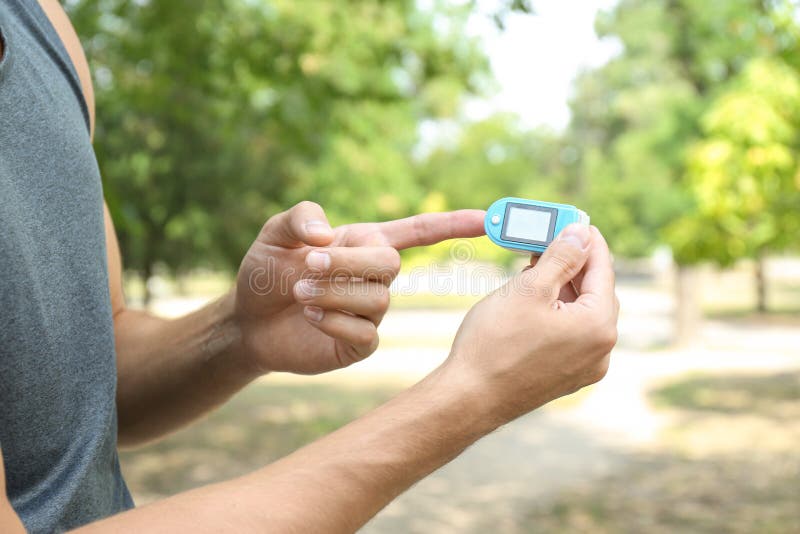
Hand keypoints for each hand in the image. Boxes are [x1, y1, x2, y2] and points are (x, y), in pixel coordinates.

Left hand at [234, 201, 484, 374]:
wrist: (248, 320)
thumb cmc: (266, 271)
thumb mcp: (275, 233)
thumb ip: (301, 216)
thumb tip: (328, 234)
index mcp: (365, 242)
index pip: (420, 231)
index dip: (455, 224)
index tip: (489, 218)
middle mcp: (375, 277)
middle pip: (390, 264)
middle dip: (347, 262)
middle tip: (307, 265)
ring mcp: (371, 312)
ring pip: (377, 298)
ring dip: (333, 292)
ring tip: (299, 294)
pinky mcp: (359, 343)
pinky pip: (367, 332)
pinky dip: (336, 321)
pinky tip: (311, 317)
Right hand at [443, 224, 618, 423]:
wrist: (469, 398)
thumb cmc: (495, 343)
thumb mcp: (529, 289)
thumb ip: (561, 257)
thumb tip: (581, 233)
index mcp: (598, 326)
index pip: (603, 269)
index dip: (587, 239)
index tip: (574, 219)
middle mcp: (601, 351)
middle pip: (595, 292)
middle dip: (574, 264)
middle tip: (550, 240)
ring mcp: (585, 368)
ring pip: (581, 314)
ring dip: (563, 288)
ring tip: (535, 268)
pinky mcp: (565, 377)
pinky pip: (571, 335)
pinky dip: (557, 313)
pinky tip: (533, 301)